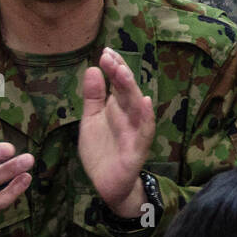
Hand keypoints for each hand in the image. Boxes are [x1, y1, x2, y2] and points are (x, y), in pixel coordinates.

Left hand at [78, 48, 154, 217]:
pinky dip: (146, 116)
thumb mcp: (90, 120)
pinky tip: (145, 102)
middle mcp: (128, 115)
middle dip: (120, 72)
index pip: (118, 82)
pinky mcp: (137, 149)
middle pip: (127, 90)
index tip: (105, 51)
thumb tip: (91, 68)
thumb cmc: (101, 151)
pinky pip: (145, 131)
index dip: (113, 67)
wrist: (106, 184)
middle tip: (110, 57)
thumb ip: (93, 97)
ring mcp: (135, 130)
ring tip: (123, 73)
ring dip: (132, 89)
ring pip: (137, 106)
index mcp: (117, 107)